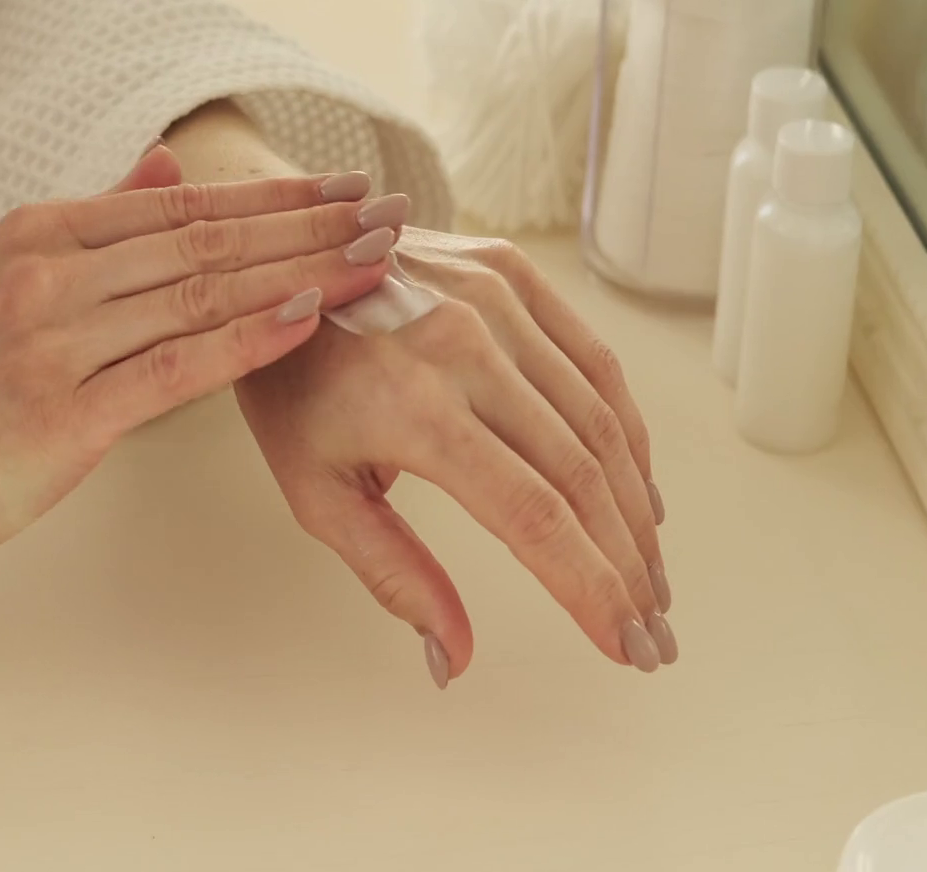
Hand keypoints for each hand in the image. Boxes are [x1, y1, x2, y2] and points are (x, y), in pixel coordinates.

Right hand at [0, 145, 410, 698]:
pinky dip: (249, 341)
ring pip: (202, 295)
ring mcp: (52, 343)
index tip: (343, 187)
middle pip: (205, 241)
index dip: (272, 196)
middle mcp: (44, 275)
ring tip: (375, 260)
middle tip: (388, 210)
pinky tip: (309, 319)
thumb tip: (161, 168)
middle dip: (310, 225)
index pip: (179, 206)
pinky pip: (175, 369)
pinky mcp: (62, 416)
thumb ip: (87, 225)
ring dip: (302, 274)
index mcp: (33, 236)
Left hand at [235, 227, 673, 684]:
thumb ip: (392, 573)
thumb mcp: (316, 491)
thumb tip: (455, 658)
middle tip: (653, 632)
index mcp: (413, 409)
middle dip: (627, 565)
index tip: (625, 646)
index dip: (590, 588)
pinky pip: (594, 361)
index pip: (532, 515)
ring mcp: (494, 299)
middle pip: (581, 475)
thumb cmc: (291, 385)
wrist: (273, 268)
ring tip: (650, 575)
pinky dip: (625, 432)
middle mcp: (464, 345)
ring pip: (600, 420)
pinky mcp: (511, 269)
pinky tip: (636, 490)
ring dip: (638, 508)